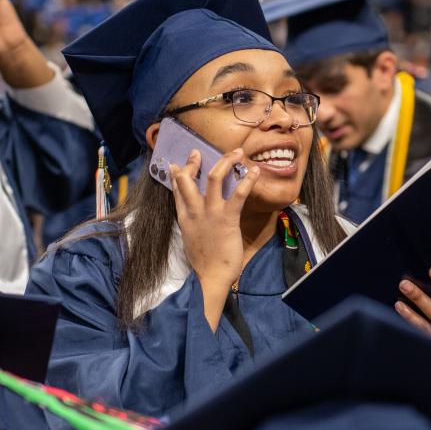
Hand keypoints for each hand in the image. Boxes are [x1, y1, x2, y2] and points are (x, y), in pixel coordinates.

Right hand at [171, 148, 260, 330]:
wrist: (210, 277)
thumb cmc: (205, 263)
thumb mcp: (192, 240)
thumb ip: (193, 224)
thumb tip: (197, 217)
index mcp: (184, 217)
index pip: (177, 190)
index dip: (176, 174)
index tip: (176, 165)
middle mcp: (194, 211)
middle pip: (187, 178)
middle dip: (193, 162)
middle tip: (200, 152)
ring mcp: (210, 213)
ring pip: (213, 178)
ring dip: (225, 161)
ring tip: (236, 152)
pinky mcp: (227, 218)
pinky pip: (238, 193)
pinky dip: (247, 180)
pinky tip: (254, 172)